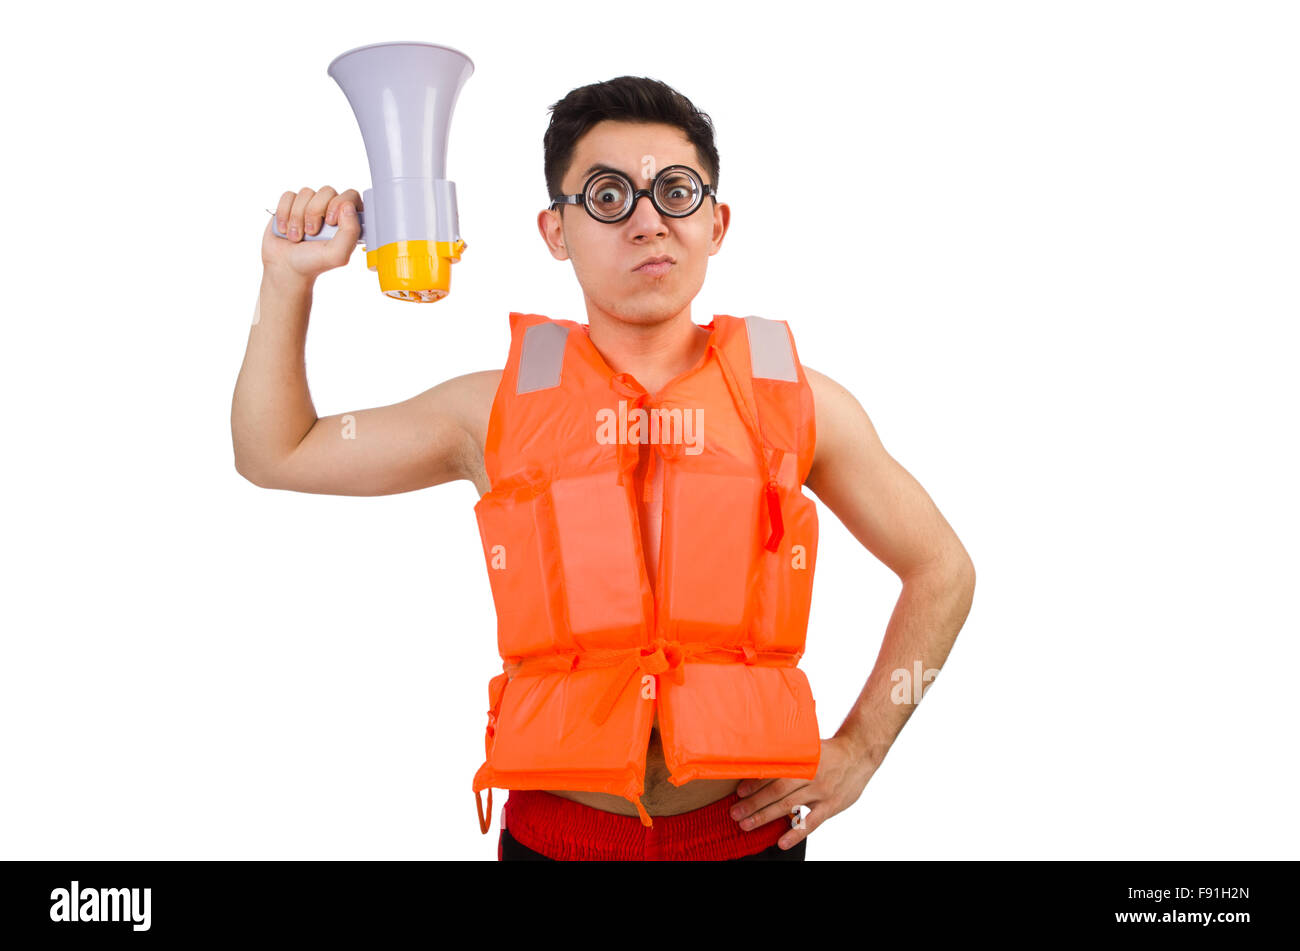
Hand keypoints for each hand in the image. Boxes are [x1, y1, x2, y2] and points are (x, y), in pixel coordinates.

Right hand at [261, 185, 364, 281]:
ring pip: (306, 193)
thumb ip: (350, 232)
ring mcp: (310, 205)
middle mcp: (330, 209)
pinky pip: (288, 196)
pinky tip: (285, 229)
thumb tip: (348, 206)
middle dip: (315, 212)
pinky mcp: (291, 204)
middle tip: (312, 233)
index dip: (340, 204)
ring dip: (297, 217)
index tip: (330, 222)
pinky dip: (284, 214)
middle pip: (327, 191)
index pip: (351, 196)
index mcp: (347, 220)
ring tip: (296, 237)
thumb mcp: (338, 254)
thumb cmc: (313, 262)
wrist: (285, 267)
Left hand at [729, 735, 877, 850]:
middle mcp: (810, 774)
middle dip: (754, 803)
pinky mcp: (831, 805)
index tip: (739, 791)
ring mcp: (821, 791)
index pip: (774, 772)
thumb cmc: (828, 752)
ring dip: (765, 817)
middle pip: (777, 790)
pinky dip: (795, 833)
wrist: (859, 754)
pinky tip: (781, 842)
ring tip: (746, 825)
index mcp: (802, 759)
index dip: (755, 782)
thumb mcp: (809, 748)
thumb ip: (789, 756)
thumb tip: (760, 761)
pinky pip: (811, 822)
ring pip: (789, 806)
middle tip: (735, 812)